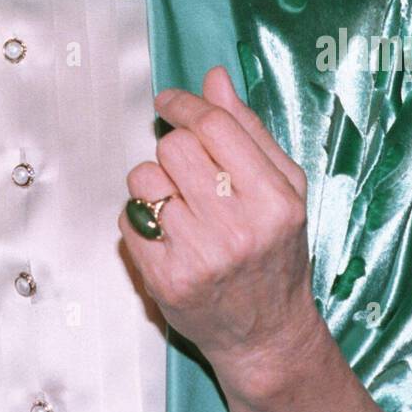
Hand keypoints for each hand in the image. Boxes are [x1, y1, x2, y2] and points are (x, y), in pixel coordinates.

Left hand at [118, 65, 323, 400]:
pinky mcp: (165, 280)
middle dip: (175, 148)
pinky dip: (139, 217)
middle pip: (174, 147)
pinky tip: (167, 232)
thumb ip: (248, 129)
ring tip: (179, 203)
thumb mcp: (284, 188)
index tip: (170, 101)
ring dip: (154, 182)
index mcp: (274, 200)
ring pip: (144, 178)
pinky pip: (127, 219)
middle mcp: (238, 229)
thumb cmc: (276, 252)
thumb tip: (214, 77)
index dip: (184, 104)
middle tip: (189, 170)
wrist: (266, 334)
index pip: (215, 126)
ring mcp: (199, 257)